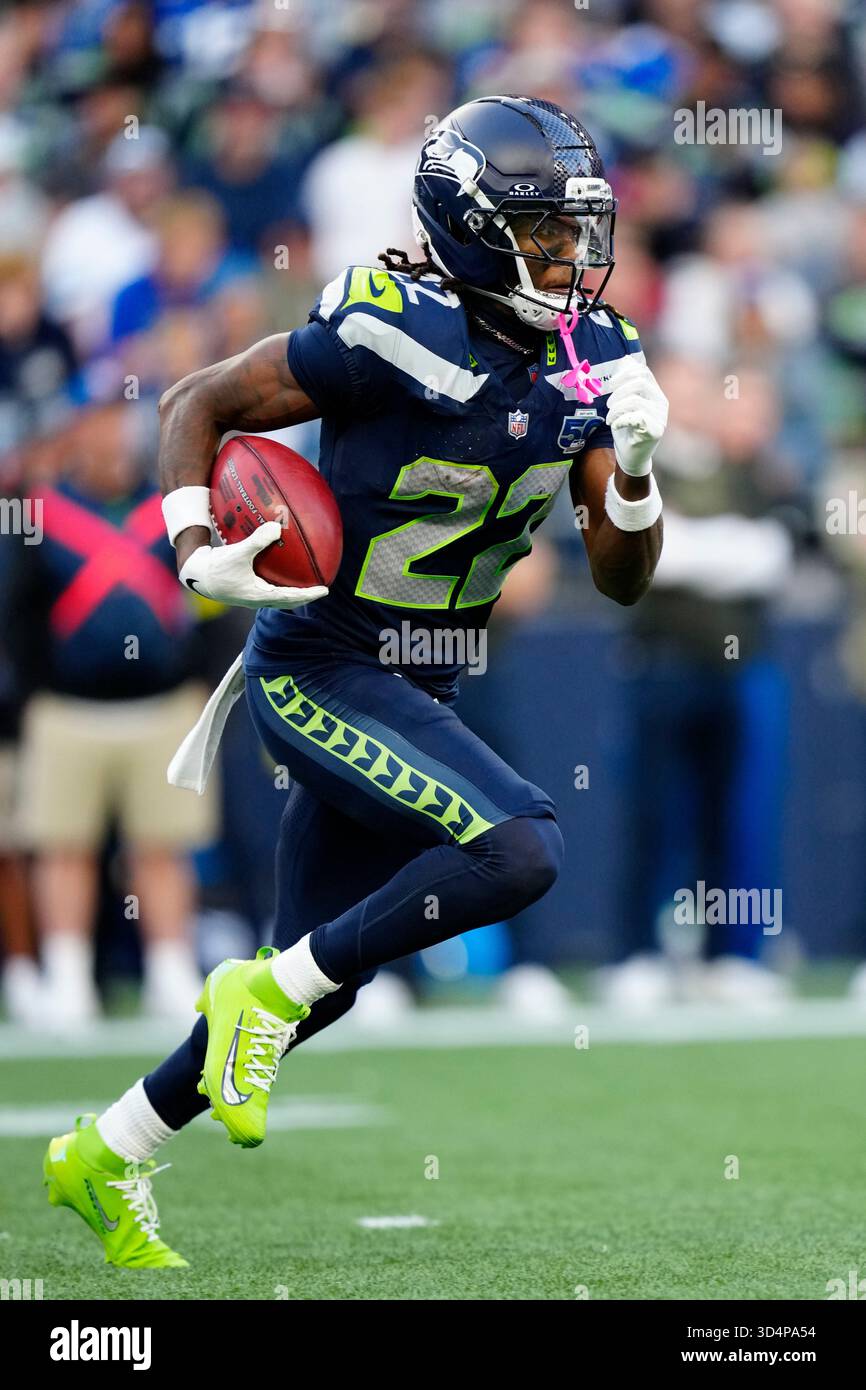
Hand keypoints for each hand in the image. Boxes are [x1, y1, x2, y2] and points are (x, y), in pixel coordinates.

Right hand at [179, 521, 327, 609]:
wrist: (195, 573)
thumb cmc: (216, 566)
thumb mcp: (237, 553)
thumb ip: (257, 541)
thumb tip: (276, 527)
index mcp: (259, 596)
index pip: (290, 598)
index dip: (309, 595)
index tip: (324, 591)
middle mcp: (257, 598)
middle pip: (288, 601)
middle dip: (305, 596)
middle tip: (320, 589)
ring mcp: (251, 595)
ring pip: (279, 596)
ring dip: (293, 592)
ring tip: (305, 582)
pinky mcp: (246, 588)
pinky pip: (269, 587)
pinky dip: (280, 582)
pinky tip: (281, 568)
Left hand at [606, 360, 668, 476]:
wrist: (630, 455)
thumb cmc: (626, 428)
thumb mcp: (623, 402)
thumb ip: (625, 381)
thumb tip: (625, 359)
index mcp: (655, 392)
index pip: (643, 372)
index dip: (624, 374)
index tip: (610, 385)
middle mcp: (662, 402)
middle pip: (640, 382)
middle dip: (618, 391)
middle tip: (608, 405)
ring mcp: (661, 417)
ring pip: (636, 400)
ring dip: (616, 408)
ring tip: (609, 418)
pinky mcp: (656, 431)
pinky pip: (637, 417)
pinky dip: (621, 419)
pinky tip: (616, 425)